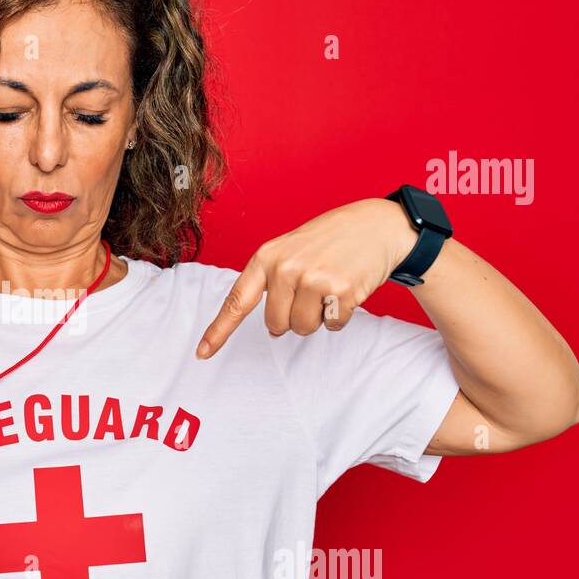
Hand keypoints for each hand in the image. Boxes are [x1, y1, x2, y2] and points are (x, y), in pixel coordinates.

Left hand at [195, 197, 418, 357]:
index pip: (237, 301)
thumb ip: (272, 281)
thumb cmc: (328, 239)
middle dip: (292, 316)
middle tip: (310, 290)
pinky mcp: (341, 292)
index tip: (202, 353)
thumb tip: (272, 329)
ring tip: (328, 287)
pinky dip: (339, 315)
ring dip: (316, 317)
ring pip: (303, 328)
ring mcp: (313, 280)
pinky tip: (346, 289)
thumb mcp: (289, 248)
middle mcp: (285, 269)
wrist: (376, 225)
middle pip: (276, 325)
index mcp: (266, 257)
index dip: (219, 331)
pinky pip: (331, 326)